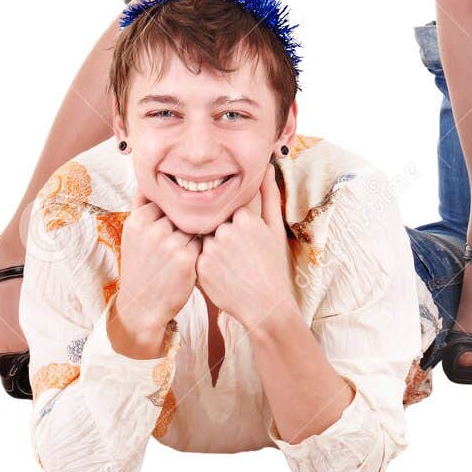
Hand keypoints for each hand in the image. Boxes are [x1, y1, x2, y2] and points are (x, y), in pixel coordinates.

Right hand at [113, 200, 200, 349]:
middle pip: (184, 213)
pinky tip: (193, 260)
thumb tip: (153, 177)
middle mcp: (153, 230)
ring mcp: (170, 244)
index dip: (174, 214)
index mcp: (138, 220)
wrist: (142, 305)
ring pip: (196, 225)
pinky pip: (204, 242)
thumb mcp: (133, 234)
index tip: (171, 228)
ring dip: (196, 235)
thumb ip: (142, 204)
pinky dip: (202, 248)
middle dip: (186, 223)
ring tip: (184, 250)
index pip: (169, 201)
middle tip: (180, 240)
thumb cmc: (141, 266)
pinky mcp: (186, 259)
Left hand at [195, 166, 297, 335]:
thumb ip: (269, 195)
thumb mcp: (274, 228)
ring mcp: (212, 249)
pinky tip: (220, 274)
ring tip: (230, 267)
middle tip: (239, 258)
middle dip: (223, 238)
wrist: (264, 304)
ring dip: (213, 250)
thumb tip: (266, 167)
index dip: (238, 228)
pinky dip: (205, 264)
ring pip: (205, 239)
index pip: (230, 212)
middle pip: (216, 224)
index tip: (247, 244)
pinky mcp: (200, 266)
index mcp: (245, 218)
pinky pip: (196, 256)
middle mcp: (227, 230)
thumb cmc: (272, 265)